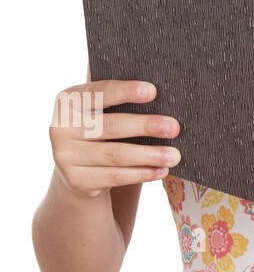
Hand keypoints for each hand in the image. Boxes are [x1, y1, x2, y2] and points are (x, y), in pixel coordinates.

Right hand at [48, 79, 181, 199]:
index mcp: (67, 102)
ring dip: (149, 155)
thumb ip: (118, 100)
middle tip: (174, 127)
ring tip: (174, 155)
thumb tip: (160, 92)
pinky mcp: (76, 180)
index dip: (126, 91)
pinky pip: (115, 176)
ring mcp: (65, 157)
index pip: (99, 93)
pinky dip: (142, 173)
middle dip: (146, 126)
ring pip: (115, 155)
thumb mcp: (100, 110)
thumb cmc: (101, 128)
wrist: (78, 166)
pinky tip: (161, 170)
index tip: (153, 91)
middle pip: (111, 126)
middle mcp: (60, 129)